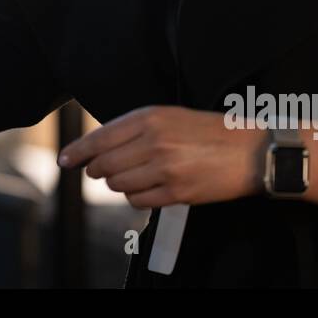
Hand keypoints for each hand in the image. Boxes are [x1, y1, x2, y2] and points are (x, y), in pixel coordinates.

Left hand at [57, 105, 265, 208]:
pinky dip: (138, 197)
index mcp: (151, 117)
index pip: (100, 138)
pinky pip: (138, 201)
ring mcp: (164, 168)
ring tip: (138, 176)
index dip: (78, 152)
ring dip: (120, 184)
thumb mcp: (171, 116)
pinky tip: (150, 188)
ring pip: (118, 184)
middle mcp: (154, 141)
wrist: (252, 150)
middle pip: (105, 165)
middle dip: (99, 171)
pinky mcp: (176, 192)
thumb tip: (101, 147)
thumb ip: (136, 128)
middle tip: (103, 172)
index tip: (66, 160)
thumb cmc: (212, 132)